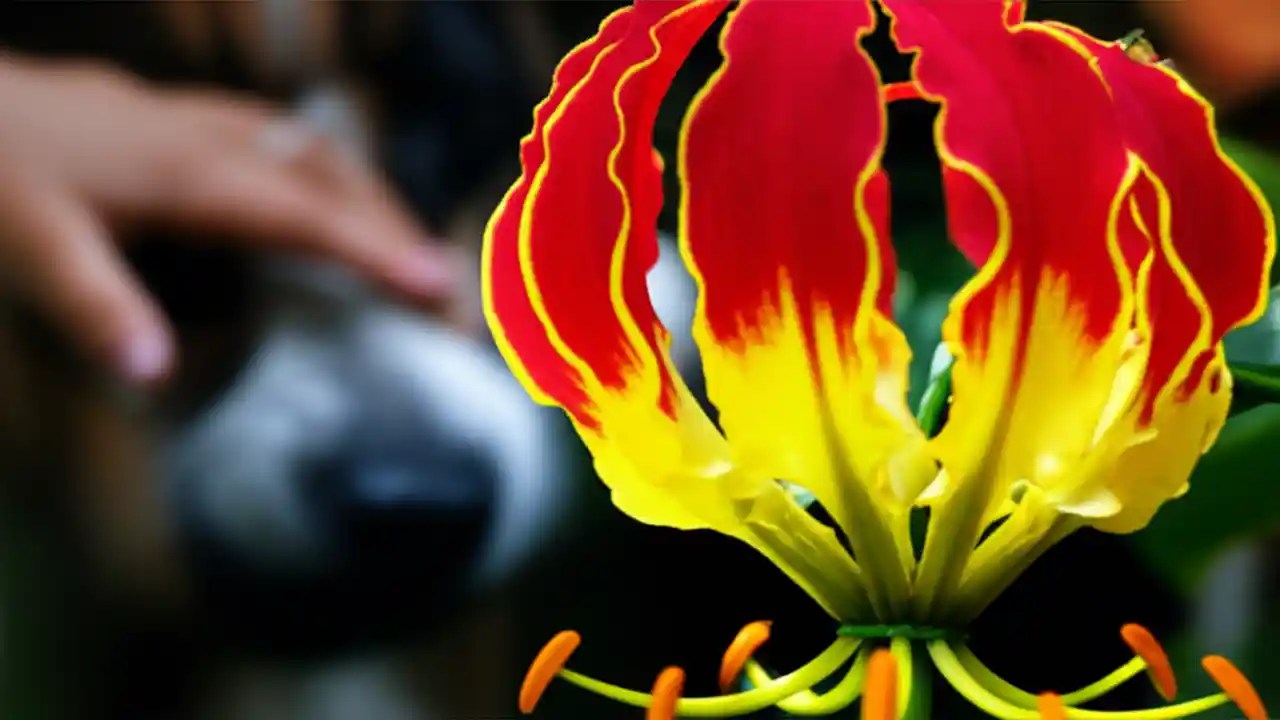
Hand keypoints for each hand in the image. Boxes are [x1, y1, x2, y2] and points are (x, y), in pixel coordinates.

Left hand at [0, 56, 455, 384]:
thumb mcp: (32, 250)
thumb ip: (98, 308)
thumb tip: (160, 377)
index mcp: (194, 175)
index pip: (311, 217)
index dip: (380, 253)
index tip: (444, 290)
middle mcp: (218, 141)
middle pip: (336, 178)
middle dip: (399, 231)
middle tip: (446, 294)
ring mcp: (208, 122)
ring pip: (320, 152)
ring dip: (373, 201)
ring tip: (407, 256)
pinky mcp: (194, 119)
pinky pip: (293, 144)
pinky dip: (334, 180)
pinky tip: (331, 205)